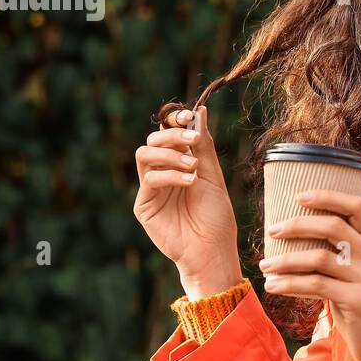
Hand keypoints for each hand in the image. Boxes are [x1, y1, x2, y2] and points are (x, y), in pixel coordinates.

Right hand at [133, 105, 242, 298]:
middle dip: (173, 134)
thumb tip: (199, 110)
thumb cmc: (216, 217)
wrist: (212, 250)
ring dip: (170, 153)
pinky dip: (170, 175)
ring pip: (144, 153)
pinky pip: (150, 179)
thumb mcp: (212, 175)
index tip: (189, 116)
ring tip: (192, 166)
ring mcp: (151, 189)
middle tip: (193, 140)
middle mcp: (162, 173)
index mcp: (179, 164)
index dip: (175, 121)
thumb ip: (203, 145)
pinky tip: (188, 182)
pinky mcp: (144, 205)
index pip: (168, 133)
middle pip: (153, 139)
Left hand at [258, 190, 360, 360]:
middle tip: (272, 230)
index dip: (328, 196)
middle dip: (297, 225)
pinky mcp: (359, 300)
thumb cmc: (357, 306)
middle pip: (333, 227)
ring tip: (265, 265)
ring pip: (320, 257)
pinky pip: (317, 285)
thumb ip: (336, 254)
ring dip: (286, 260)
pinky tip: (273, 286)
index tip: (299, 196)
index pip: (356, 207)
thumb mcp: (353, 274)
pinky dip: (290, 283)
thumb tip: (293, 235)